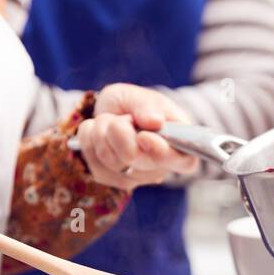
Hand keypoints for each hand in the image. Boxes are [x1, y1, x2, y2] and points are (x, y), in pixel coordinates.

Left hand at [76, 84, 201, 190]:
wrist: (113, 112)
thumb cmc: (136, 105)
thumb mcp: (142, 96)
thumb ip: (148, 106)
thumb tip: (154, 121)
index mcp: (179, 147)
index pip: (183, 162)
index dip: (162, 153)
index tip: (143, 136)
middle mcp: (159, 168)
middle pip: (136, 159)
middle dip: (121, 130)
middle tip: (124, 118)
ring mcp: (134, 177)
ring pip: (110, 158)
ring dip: (104, 130)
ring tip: (113, 121)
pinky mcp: (108, 178)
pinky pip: (92, 157)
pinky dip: (90, 136)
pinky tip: (101, 132)